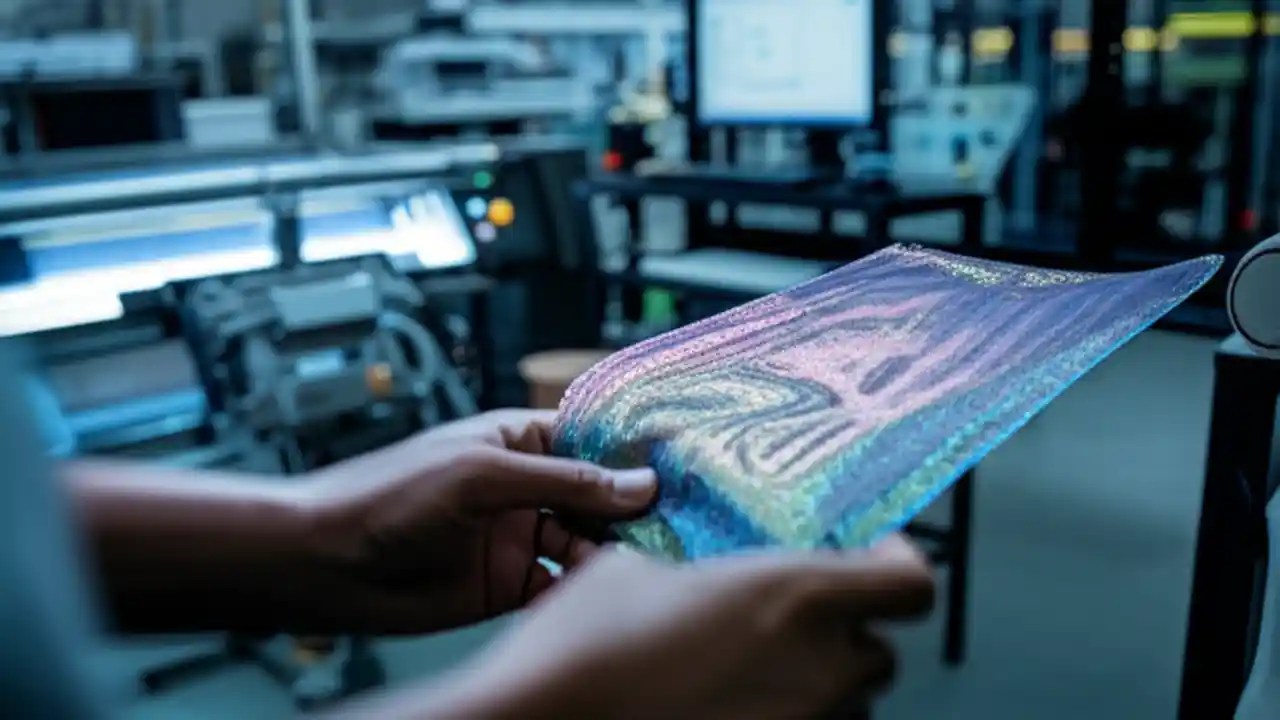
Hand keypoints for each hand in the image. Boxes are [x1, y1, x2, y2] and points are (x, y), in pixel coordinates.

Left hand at [304, 410, 656, 634]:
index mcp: (516, 442)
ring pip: (587, 545)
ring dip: (616, 555)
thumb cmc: (387, 496)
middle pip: (597, 497)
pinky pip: (562, 588)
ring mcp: (517, 538)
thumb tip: (638, 484)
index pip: (590, 442)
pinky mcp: (508, 586)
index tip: (683, 470)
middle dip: (635, 511)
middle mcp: (523, 488)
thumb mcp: (481, 475)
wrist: (325, 566)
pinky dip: (587, 593)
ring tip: (655, 565)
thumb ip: (563, 481)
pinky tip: (611, 596)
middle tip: (686, 528)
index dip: (633, 455)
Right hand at [451, 534, 933, 719]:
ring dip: (813, 682)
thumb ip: (698, 570)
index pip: (911, 585)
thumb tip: (701, 574)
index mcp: (795, 599)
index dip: (897, 564)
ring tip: (750, 670)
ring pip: (844, 703)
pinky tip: (729, 703)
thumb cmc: (583, 645)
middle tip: (791, 619)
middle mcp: (818, 669)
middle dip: (844, 634)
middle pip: (878, 652)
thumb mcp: (636, 570)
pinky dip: (782, 714)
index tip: (870, 554)